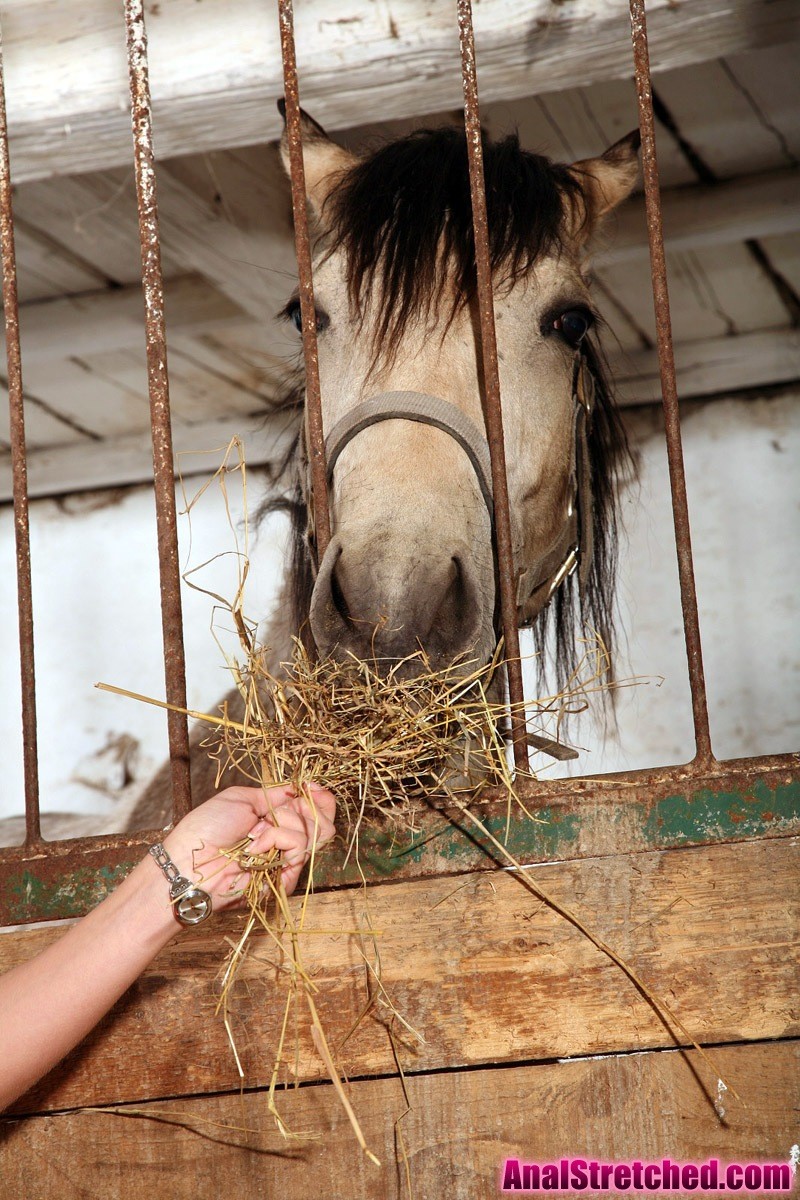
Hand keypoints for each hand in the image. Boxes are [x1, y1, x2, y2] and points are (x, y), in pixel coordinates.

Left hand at [162, 783, 335, 906]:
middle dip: (307, 808)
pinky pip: (298, 849)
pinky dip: (276, 840)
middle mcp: (285, 840)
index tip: (312, 788)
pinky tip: (253, 848)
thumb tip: (302, 788)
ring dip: (283, 824)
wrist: (190, 860)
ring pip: (312, 833)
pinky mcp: (284, 878)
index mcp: (276, 819)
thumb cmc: (207, 827)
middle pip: (323, 822)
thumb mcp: (242, 798)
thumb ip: (276, 794)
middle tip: (283, 809)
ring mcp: (285, 860)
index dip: (320, 797)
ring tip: (255, 832)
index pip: (314, 809)